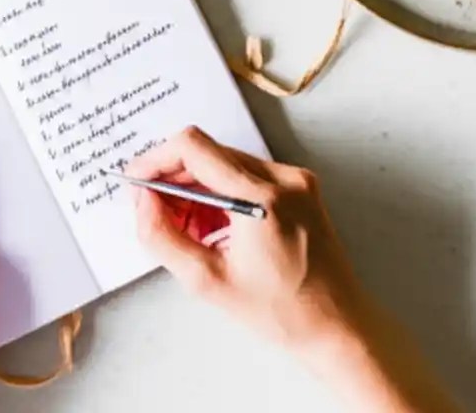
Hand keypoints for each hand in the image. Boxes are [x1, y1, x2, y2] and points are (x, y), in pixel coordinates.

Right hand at [128, 127, 456, 412]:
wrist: (338, 326)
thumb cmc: (283, 312)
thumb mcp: (208, 281)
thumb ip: (163, 237)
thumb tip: (143, 204)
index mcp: (261, 199)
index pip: (193, 148)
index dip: (155, 160)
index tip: (138, 182)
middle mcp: (282, 179)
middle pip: (208, 154)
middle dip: (174, 180)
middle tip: (156, 213)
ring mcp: (296, 181)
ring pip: (226, 163)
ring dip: (198, 189)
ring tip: (190, 231)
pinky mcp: (301, 189)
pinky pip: (248, 176)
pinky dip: (223, 194)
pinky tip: (217, 229)